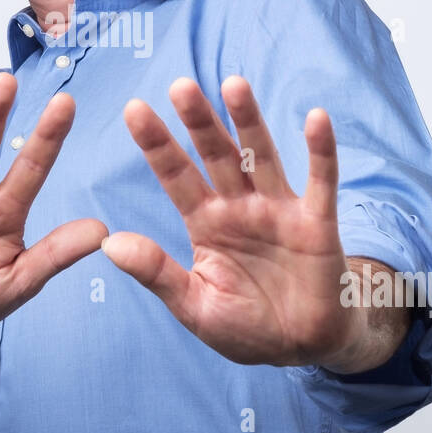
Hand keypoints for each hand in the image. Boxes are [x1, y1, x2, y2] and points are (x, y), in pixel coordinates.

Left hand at [102, 75, 369, 368]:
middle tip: (179, 85)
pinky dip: (320, 151)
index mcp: (206, 222)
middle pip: (215, 155)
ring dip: (248, 122)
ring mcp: (279, 210)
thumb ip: (157, 273)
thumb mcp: (194, 306)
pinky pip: (321, 181)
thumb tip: (110, 242)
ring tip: (233, 83)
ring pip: (261, 156)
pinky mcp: (317, 223)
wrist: (301, 348)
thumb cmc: (245, 327)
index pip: (176, 175)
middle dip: (198, 122)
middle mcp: (239, 206)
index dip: (157, 143)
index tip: (134, 109)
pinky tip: (316, 118)